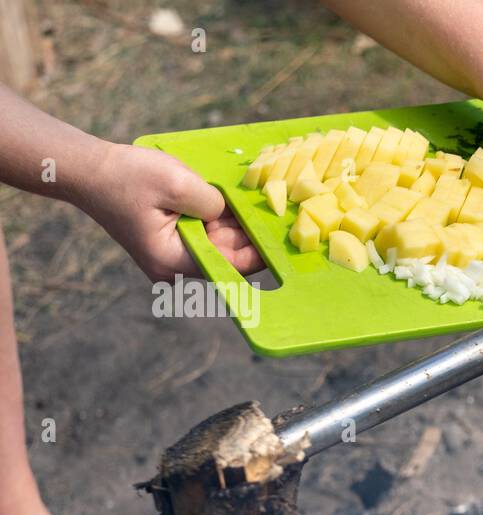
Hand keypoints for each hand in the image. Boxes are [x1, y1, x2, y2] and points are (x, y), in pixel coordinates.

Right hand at [75, 143, 262, 280]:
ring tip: (259, 203)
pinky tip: (232, 199)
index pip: (233, 266)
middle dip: (251, 234)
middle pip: (229, 256)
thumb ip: (212, 202)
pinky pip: (207, 234)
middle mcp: (175, 268)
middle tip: (280, 212)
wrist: (88, 170)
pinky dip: (220, 218)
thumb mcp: (176, 183)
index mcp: (175, 262)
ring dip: (236, 224)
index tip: (285, 234)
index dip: (261, 250)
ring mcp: (174, 257)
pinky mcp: (174, 242)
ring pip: (220, 244)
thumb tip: (232, 212)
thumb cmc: (126, 176)